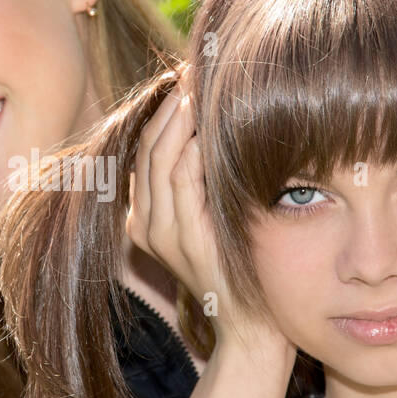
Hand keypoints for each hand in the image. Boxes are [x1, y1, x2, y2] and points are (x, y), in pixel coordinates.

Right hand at [125, 83, 288, 354]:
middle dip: (170, 104)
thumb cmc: (244, 272)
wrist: (252, 330)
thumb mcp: (218, 221)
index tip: (188, 77)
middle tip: (194, 67)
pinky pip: (181, 181)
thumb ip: (208, 185)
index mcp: (146, 219)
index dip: (163, 110)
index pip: (144, 150)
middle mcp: (145, 226)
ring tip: (200, 84)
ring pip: (159, 159)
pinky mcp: (186, 239)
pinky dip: (191, 146)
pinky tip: (208, 121)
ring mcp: (162, 234)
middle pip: (146, 147)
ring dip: (179, 117)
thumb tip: (219, 133)